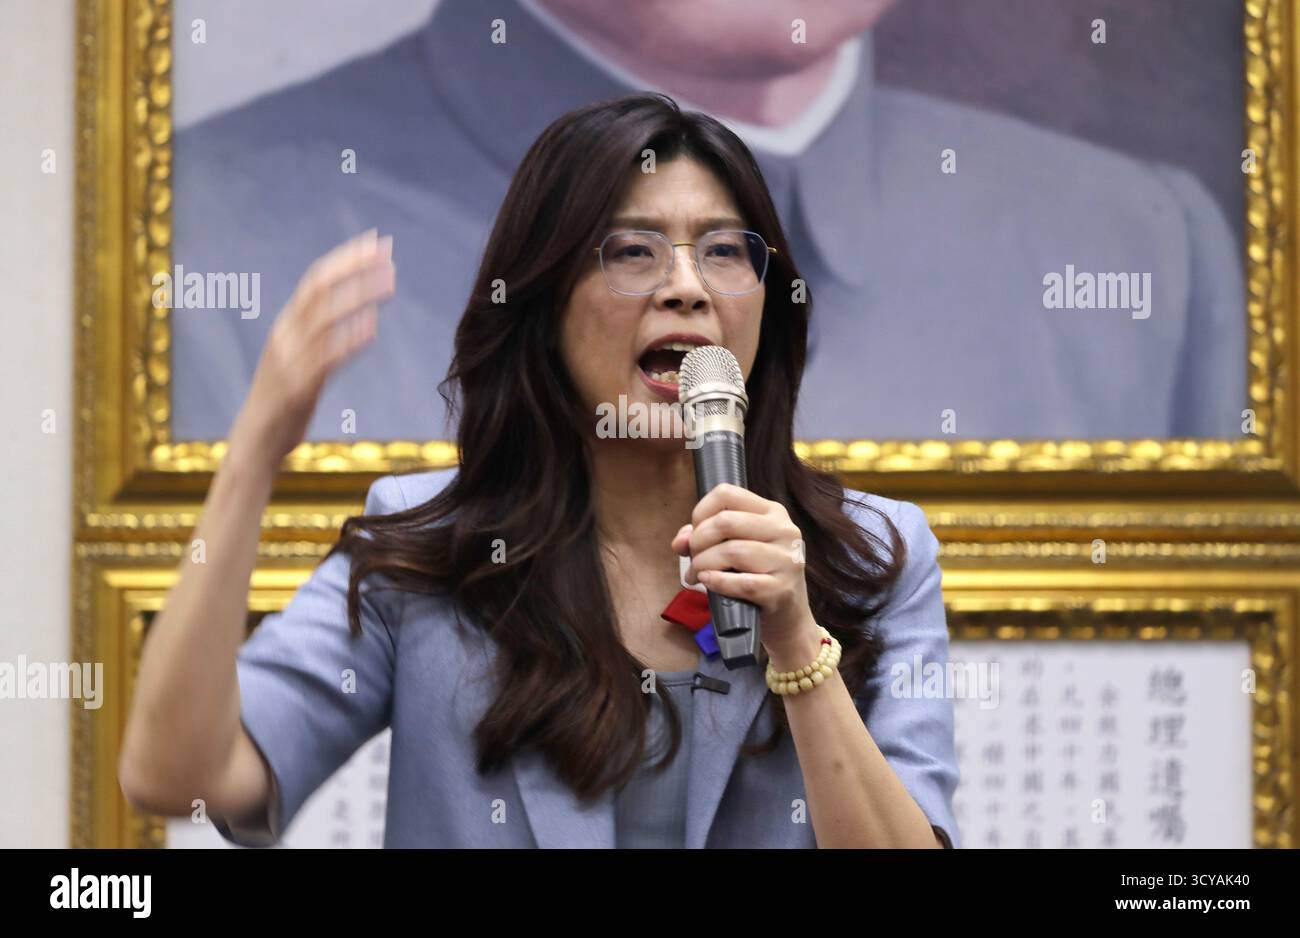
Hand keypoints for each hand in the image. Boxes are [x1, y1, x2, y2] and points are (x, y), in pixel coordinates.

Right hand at [230, 229, 395, 468]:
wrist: (256, 442)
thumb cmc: (283, 402)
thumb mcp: (300, 359)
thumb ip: (320, 336)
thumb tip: (357, 316)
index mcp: (286, 326)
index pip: (316, 280)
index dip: (345, 259)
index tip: (374, 242)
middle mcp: (285, 335)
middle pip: (319, 289)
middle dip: (353, 267)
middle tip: (387, 251)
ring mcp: (289, 359)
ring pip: (325, 316)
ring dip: (359, 295)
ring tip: (390, 281)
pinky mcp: (297, 386)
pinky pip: (326, 357)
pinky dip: (349, 339)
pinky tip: (373, 327)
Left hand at [670, 484, 820, 666]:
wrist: (788, 617)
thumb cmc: (756, 575)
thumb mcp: (734, 548)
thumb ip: (703, 537)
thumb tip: (680, 541)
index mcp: (772, 511)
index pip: (726, 494)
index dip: (700, 512)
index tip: (694, 533)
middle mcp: (784, 530)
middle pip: (725, 521)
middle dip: (698, 542)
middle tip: (693, 560)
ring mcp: (786, 560)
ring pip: (731, 551)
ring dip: (703, 565)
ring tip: (697, 576)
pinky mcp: (782, 589)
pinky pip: (741, 582)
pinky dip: (717, 582)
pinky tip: (708, 583)